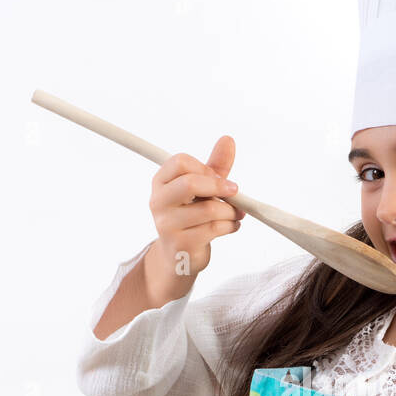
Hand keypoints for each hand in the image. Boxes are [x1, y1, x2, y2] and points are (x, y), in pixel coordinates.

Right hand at [145, 138, 244, 305]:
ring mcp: (167, 224)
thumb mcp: (203, 189)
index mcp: (160, 182)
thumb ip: (214, 166)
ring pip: (209, 209)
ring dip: (231, 211)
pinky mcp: (181, 244)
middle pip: (190, 183)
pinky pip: (214, 229)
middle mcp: (158, 201)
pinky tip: (233, 226)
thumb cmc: (191, 216)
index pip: (181, 161)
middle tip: (235, 191)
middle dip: (219, 186)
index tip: (219, 178)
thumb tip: (228, 139)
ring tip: (237, 214)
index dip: (205, 168)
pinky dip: (231, 225)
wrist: (179, 257)